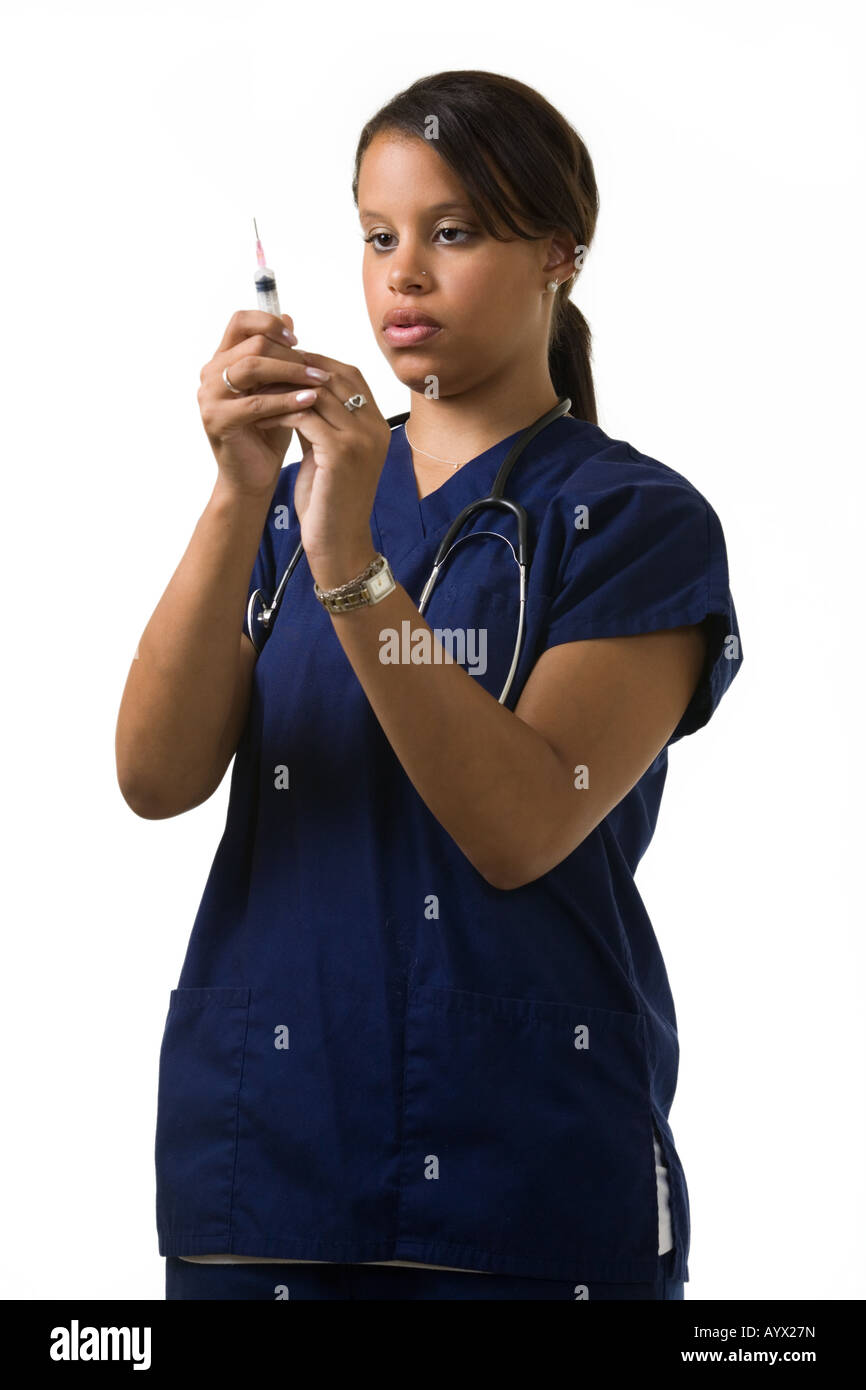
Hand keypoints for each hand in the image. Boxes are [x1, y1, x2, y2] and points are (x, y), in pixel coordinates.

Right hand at [198, 310, 312, 496]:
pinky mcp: (217, 419)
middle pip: (252, 343)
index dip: (270, 323)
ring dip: (291, 372)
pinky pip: (256, 402)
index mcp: (222, 359)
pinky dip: (286, 400)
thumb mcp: (276, 387)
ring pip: (252, 367)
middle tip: (318, 368)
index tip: (298, 340)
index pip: (240, 321)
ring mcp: (209, 396)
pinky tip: (309, 402)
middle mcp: (211, 373)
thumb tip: (288, 316)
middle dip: (290, 354)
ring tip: (320, 382)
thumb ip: (278, 355)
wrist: (253, 475)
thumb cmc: (267, 430)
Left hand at [264, 348, 390, 587]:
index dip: (316, 363)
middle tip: (265, 369)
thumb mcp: (329, 454)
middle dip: (298, 369)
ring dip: (284, 389)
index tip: (285, 363)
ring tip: (258, 391)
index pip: (349, 374)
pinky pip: (305, 418)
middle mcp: (374, 427)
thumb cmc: (330, 503)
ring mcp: (360, 440)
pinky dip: (281, 414)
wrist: (339, 544)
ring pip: (318, 393)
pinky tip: (261, 418)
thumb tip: (298, 391)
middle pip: (335, 376)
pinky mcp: (340, 454)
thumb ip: (321, 422)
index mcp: (376, 425)